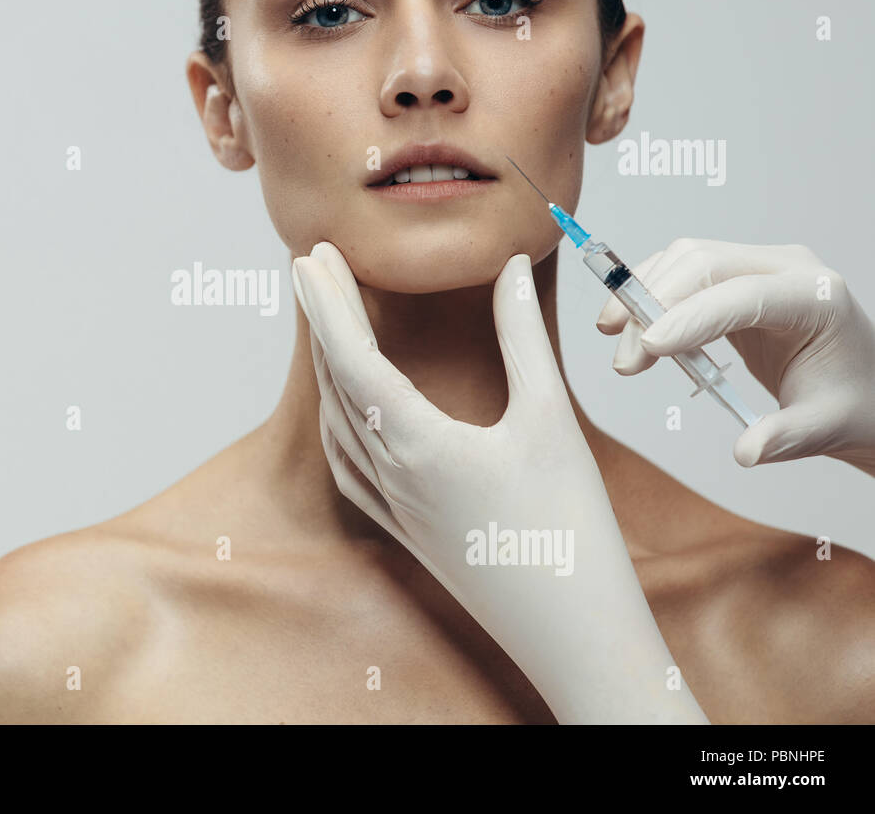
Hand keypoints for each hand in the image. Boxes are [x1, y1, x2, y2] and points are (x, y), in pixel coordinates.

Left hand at [292, 242, 706, 722]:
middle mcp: (390, 476)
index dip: (328, 302)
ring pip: (337, 424)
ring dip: (328, 367)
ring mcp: (393, 509)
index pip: (351, 357)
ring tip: (328, 320)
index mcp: (416, 445)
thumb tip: (511, 269)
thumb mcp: (548, 419)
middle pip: (338, 382)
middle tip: (311, 265)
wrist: (575, 632)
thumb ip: (521, 338)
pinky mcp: (405, 532)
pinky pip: (349, 468)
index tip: (311, 255)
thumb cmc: (570, 527)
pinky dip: (337, 423)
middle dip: (322, 319)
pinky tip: (343, 410)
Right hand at [598, 239, 874, 472]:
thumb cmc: (847, 404)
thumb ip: (786, 437)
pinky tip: (630, 326)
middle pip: (705, 263)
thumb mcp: (825, 427)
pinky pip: (681, 270)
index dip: (692, 316)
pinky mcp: (734, 277)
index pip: (746, 294)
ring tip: (622, 346)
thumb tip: (746, 451)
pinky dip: (648, 292)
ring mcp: (759, 266)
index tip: (650, 347)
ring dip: (642, 296)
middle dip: (654, 306)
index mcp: (818, 297)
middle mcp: (788, 269)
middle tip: (626, 362)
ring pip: (685, 259)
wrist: (858, 388)